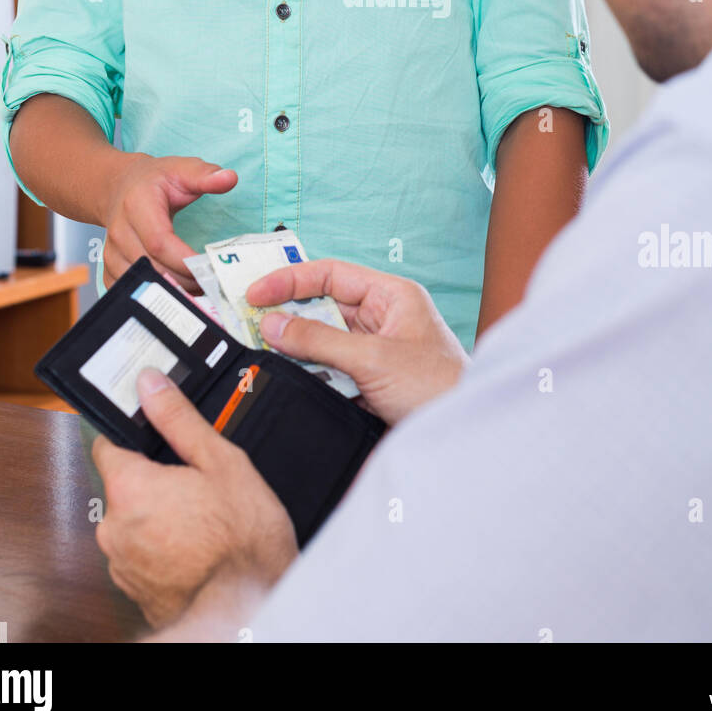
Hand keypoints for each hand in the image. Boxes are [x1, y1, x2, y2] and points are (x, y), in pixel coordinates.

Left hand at [92, 367, 297, 628]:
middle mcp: (114, 526)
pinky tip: (198, 548)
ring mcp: (122, 563)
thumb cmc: (240, 540)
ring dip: (159, 516)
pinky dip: (164, 548)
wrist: (246, 609)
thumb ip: (179, 419)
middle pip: (125, 484)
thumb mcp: (221, 462)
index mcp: (128, 487)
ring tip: (204, 519)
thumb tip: (152, 385)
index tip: (156, 433)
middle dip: (155, 479)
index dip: (134, 434)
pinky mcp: (135, 590)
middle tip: (197, 482)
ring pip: (135, 521)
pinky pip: (143, 554)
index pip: (108, 443)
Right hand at [102, 155, 236, 290]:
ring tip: (200, 289)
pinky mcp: (110, 267)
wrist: (119, 187)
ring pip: (142, 282)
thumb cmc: (154, 180)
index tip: (209, 268)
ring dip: (173, 291)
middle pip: (152, 266)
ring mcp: (111, 252)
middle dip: (184, 280)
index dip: (184, 260)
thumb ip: (205, 175)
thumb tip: (229, 178)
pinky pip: (131, 290)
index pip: (159, 241)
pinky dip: (155, 297)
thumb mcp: (180, 169)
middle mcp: (119, 231)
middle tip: (212, 284)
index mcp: (137, 205)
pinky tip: (179, 294)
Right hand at [248, 260, 468, 425]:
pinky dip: (309, 371)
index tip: (256, 293)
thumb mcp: (373, 359)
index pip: (332, 274)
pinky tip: (288, 376)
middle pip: (324, 306)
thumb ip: (319, 341)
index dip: (291, 280)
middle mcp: (383, 317)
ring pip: (323, 339)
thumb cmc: (438, 388)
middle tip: (248, 321)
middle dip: (288, 314)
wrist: (462, 436)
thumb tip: (273, 325)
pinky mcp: (370, 380)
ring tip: (261, 349)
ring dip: (296, 346)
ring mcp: (376, 349)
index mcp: (391, 296)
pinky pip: (330, 368)